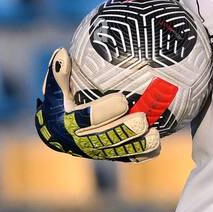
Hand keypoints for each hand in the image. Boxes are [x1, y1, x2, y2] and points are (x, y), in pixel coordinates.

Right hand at [34, 48, 160, 161]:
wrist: (57, 133)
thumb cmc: (60, 102)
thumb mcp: (56, 88)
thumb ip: (60, 73)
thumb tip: (63, 54)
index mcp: (68, 123)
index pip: (88, 118)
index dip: (106, 110)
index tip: (123, 100)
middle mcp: (82, 141)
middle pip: (106, 137)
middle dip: (126, 129)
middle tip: (143, 118)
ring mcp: (97, 151)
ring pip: (119, 150)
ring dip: (138, 144)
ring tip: (155, 134)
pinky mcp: (109, 156)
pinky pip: (127, 157)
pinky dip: (142, 153)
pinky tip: (157, 144)